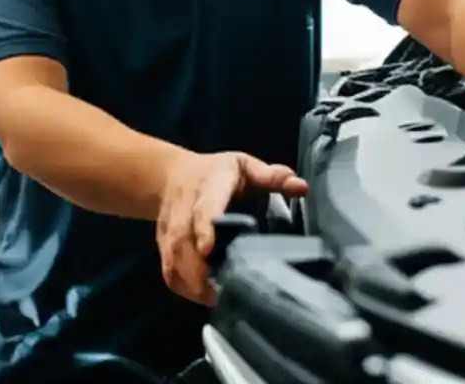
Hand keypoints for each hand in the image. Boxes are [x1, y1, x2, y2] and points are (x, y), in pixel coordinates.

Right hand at [156, 151, 309, 305]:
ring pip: (172, 254)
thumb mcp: (246, 166)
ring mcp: (170, 225)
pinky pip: (167, 267)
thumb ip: (272, 176)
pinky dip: (182, 286)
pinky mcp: (163, 242)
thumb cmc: (218, 172)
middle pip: (182, 237)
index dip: (204, 228)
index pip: (203, 207)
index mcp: (209, 184)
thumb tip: (301, 187)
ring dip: (189, 279)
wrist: (171, 174)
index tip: (208, 250)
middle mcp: (185, 205)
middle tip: (216, 289)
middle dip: (195, 265)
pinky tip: (202, 296)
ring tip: (213, 297)